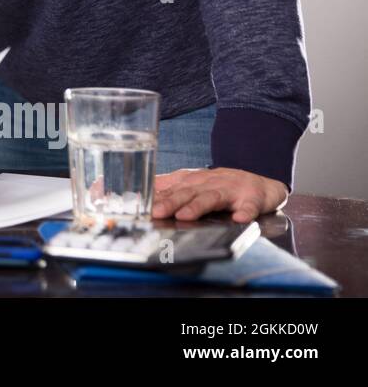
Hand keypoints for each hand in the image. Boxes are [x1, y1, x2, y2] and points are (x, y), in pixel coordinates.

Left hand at [152, 168, 288, 222]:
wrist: (260, 182)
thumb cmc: (221, 185)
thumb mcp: (194, 183)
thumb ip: (170, 186)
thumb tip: (144, 191)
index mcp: (194, 182)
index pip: (171, 189)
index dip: (156, 197)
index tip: (140, 206)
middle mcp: (209, 184)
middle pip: (187, 192)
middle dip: (170, 202)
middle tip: (157, 212)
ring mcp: (230, 191)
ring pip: (212, 198)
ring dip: (198, 206)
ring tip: (185, 215)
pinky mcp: (252, 199)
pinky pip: (249, 206)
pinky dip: (244, 212)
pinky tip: (239, 218)